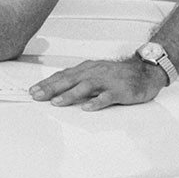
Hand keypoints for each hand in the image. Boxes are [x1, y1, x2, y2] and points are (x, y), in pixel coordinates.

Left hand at [29, 57, 166, 110]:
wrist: (145, 71)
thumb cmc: (117, 75)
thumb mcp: (95, 73)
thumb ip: (78, 80)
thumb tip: (57, 88)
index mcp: (87, 69)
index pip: (63, 75)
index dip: (47, 83)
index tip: (32, 91)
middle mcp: (95, 72)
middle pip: (70, 79)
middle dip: (51, 88)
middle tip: (37, 96)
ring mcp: (108, 81)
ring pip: (86, 87)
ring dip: (70, 94)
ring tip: (56, 102)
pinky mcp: (121, 90)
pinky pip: (107, 97)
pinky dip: (96, 102)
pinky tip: (87, 108)